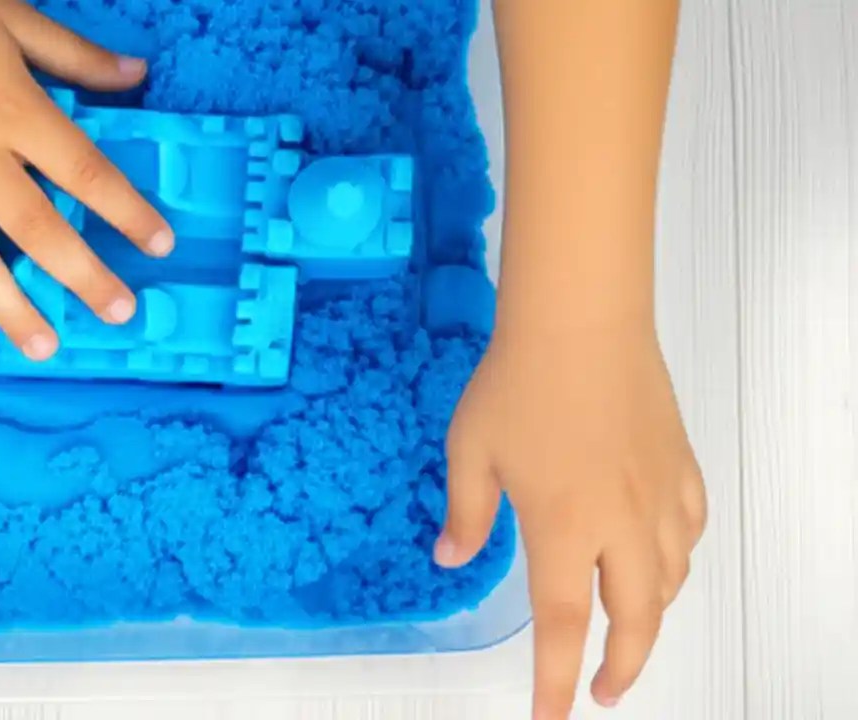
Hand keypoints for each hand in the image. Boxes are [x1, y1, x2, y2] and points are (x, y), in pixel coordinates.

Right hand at [0, 0, 173, 358]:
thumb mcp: (12, 15)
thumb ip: (76, 56)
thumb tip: (138, 74)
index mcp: (12, 107)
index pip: (85, 172)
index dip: (127, 212)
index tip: (159, 245)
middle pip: (37, 229)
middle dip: (83, 277)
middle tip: (118, 314)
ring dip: (10, 306)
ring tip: (42, 345)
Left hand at [437, 322, 706, 718]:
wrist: (580, 320)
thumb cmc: (519, 379)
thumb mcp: (470, 451)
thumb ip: (466, 514)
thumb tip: (449, 557)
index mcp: (562, 527)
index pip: (560, 625)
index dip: (553, 680)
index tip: (550, 716)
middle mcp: (620, 523)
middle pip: (635, 621)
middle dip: (621, 668)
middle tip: (604, 690)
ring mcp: (658, 495)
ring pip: (669, 581)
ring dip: (650, 617)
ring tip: (627, 630)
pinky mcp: (680, 466)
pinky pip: (690, 531)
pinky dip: (677, 560)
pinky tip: (661, 559)